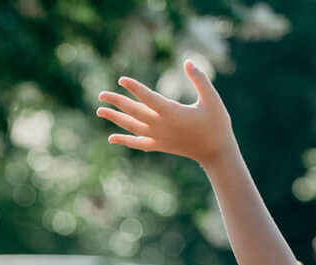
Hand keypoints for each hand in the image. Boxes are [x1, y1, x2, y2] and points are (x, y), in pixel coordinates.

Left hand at [96, 60, 236, 167]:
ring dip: (115, 118)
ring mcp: (158, 137)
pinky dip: (124, 141)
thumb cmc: (216, 123)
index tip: (121, 79)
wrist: (215, 151)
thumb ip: (200, 79)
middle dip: (117, 102)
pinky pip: (138, 143)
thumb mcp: (211, 98)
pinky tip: (111, 138)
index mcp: (172, 112)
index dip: (134, 88)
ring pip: (131, 126)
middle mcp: (161, 125)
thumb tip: (187, 62)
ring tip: (99, 111)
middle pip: (134, 111)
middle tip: (101, 94)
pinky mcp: (159, 145)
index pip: (148, 97)